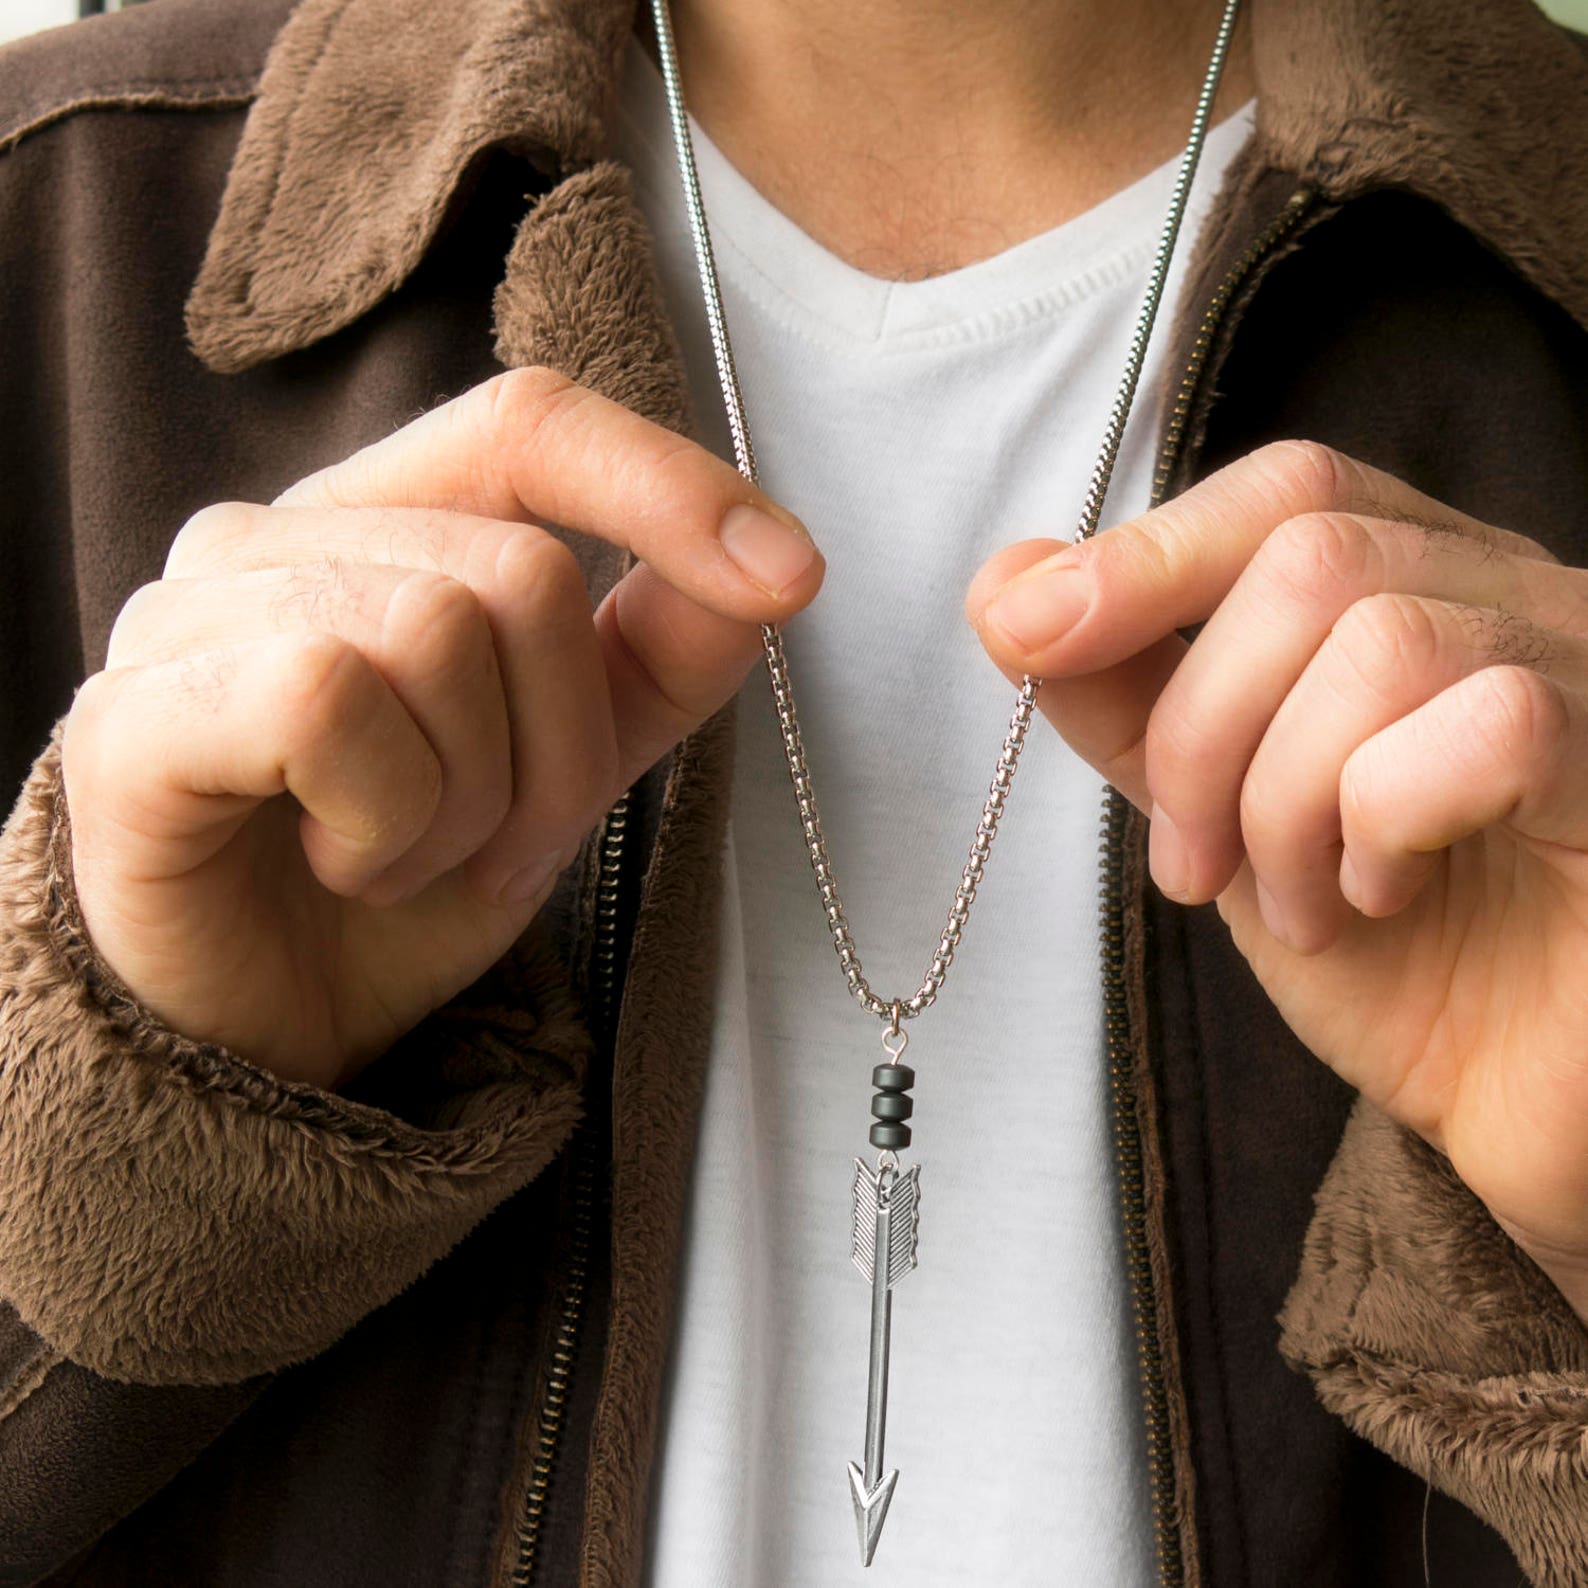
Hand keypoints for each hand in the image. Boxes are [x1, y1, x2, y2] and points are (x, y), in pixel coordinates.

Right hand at [62, 369, 821, 1088]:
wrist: (268, 1030)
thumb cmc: (405, 879)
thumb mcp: (570, 762)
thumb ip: (662, 657)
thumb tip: (778, 567)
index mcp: (380, 524)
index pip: (530, 424)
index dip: (667, 484)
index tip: (792, 575)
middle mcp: (275, 536)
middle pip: (520, 572)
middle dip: (559, 751)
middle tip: (498, 842)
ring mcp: (188, 612)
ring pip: (437, 633)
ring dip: (471, 805)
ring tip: (406, 861)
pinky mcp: (130, 713)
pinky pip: (331, 700)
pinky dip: (385, 822)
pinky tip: (342, 865)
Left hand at [969, 441, 1587, 1313]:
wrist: (1514, 1101)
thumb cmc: (1388, 949)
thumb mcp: (1217, 811)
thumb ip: (1125, 700)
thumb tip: (1008, 586)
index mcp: (1417, 589)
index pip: (1287, 493)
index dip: (1146, 552)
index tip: (1023, 631)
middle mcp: (1513, 601)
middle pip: (1309, 556)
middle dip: (1200, 727)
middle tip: (1193, 861)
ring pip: (1382, 639)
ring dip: (1283, 801)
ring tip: (1296, 905)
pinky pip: (1492, 722)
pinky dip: (1383, 824)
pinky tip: (1382, 898)